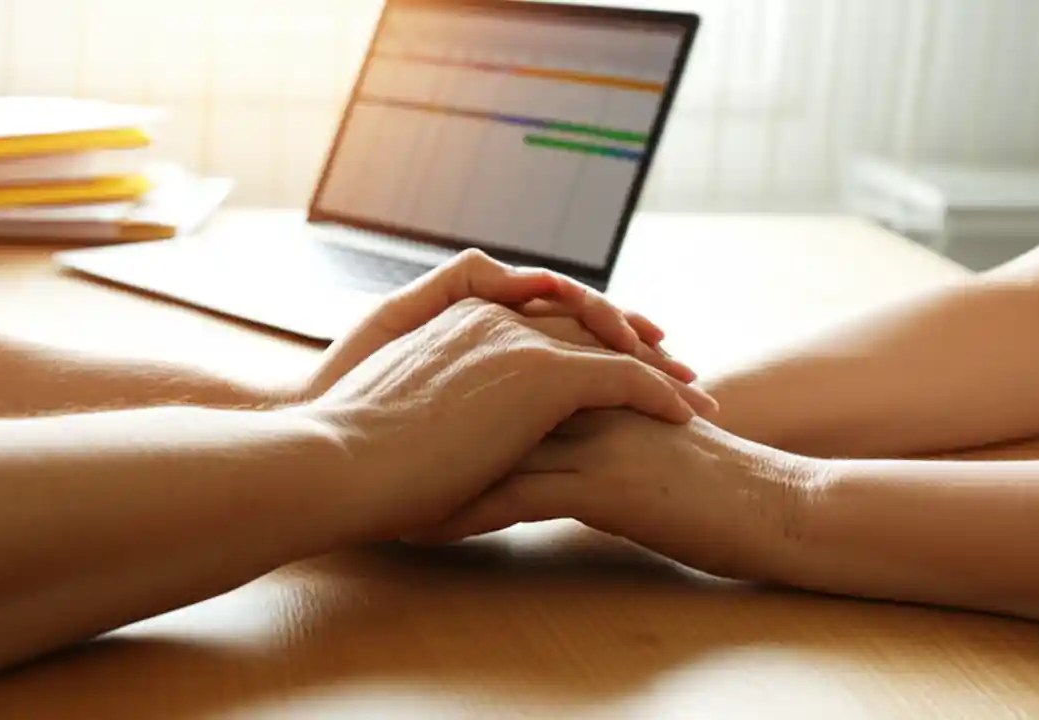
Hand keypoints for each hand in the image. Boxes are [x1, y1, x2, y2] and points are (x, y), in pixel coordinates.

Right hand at [304, 299, 716, 538]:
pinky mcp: (541, 374)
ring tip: (696, 396)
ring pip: (612, 347)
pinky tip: (687, 416)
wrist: (341, 461)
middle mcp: (492, 319)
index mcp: (458, 322)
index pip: (540, 323)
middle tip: (677, 372)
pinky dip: (661, 394)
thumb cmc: (359, 458)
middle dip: (634, 348)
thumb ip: (436, 408)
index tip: (617, 366)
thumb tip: (450, 443)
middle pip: (583, 326)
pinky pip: (624, 377)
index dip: (584, 343)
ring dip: (660, 371)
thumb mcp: (401, 416)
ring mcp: (518, 342)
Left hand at [408, 412, 817, 580]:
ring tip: (381, 488)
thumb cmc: (707, 474)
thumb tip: (534, 421)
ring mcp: (592, 433)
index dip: (446, 388)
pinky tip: (429, 530)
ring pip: (488, 444)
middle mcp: (586, 393)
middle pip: (484, 396)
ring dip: (431, 469)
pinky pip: (517, 495)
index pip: (504, 366)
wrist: (771, 506)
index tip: (394, 410)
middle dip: (425, 421)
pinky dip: (467, 513)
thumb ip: (591, 411)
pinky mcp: (603, 481)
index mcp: (593, 374)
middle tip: (367, 438)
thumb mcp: (642, 428)